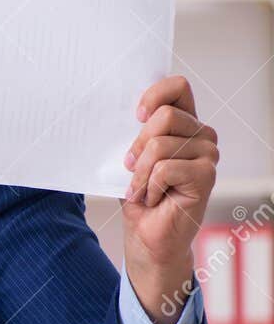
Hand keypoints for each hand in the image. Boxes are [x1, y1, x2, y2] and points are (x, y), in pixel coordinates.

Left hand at [121, 75, 218, 323]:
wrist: (146, 236)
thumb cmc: (138, 195)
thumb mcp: (129, 157)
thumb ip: (133, 132)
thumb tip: (116, 109)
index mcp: (183, 123)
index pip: (178, 86)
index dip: (154, 94)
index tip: (134, 116)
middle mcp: (201, 135)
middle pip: (164, 116)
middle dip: (137, 145)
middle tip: (132, 169)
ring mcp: (208, 155)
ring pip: (159, 144)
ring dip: (140, 172)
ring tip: (143, 190)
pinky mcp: (206, 176)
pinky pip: (164, 168)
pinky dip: (149, 186)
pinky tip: (154, 199)